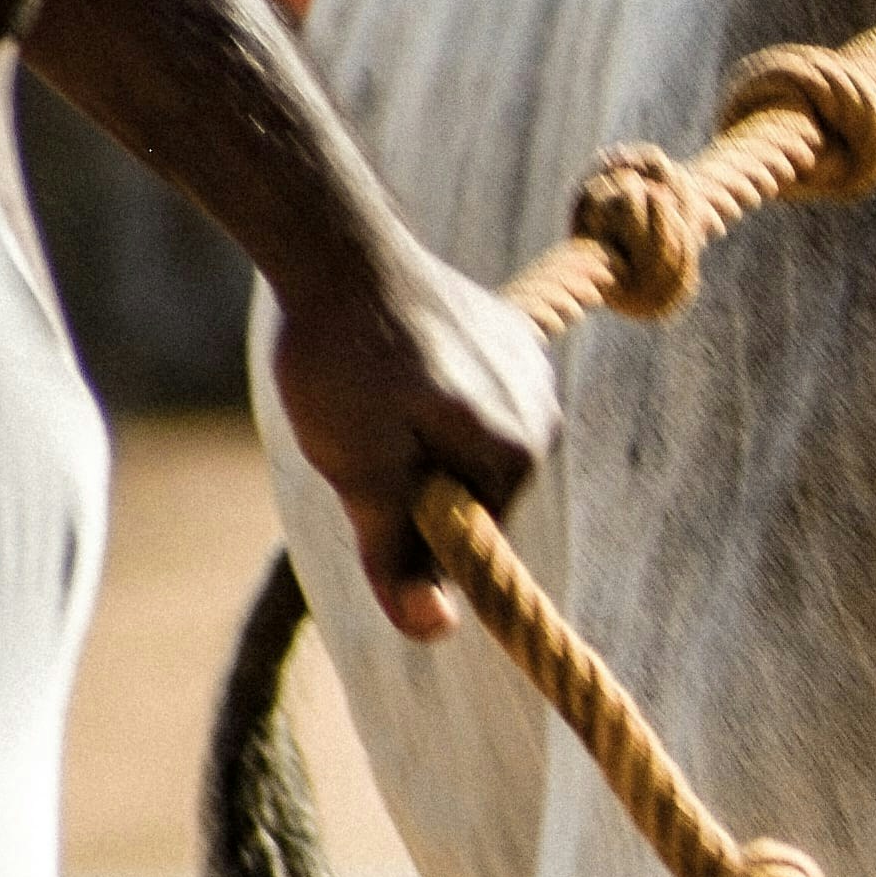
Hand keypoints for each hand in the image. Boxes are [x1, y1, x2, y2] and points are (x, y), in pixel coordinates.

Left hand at [264, 241, 556, 645]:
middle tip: (360, 433)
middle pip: (476, 497)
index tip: (366, 475)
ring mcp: (529, 369)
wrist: (332, 244)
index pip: (469, 545)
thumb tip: (432, 632)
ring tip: (370, 394)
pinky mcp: (506, 335)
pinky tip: (389, 364)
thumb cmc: (340, 362)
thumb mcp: (359, 476)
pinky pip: (471, 403)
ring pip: (468, 450)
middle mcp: (543, 413)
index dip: (407, 529)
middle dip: (417, 484)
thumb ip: (397, 560)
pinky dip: (429, 401)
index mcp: (518, 454)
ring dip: (419, 443)